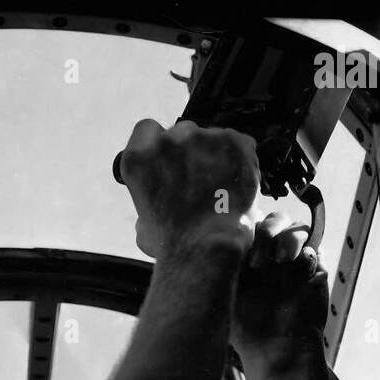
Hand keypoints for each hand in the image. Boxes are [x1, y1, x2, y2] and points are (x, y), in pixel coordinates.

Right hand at [118, 118, 259, 261]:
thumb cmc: (173, 246)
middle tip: (198, 182)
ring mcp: (202, 138)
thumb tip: (159, 196)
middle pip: (181, 133)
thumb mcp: (142, 223)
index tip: (169, 161)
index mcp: (139, 157)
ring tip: (220, 189)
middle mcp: (168, 141)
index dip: (159, 145)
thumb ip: (149, 196)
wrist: (206, 250)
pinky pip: (238, 144)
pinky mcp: (233, 142)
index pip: (147, 129)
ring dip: (215, 156)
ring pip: (211, 138)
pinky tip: (235, 185)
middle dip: (190, 153)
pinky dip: (240, 160)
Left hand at [234, 211, 328, 372]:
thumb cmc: (247, 329)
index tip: (241, 249)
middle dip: (268, 231)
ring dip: (289, 237)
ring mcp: (293, 261)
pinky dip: (308, 252)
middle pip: (274, 220)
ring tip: (282, 259)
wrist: (278, 350)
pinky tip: (301, 268)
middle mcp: (271, 255)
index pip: (250, 224)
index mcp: (247, 257)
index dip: (248, 227)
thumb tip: (217, 238)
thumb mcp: (226, 294)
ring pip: (296, 227)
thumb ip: (223, 266)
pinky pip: (315, 247)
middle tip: (260, 261)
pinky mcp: (314, 269)